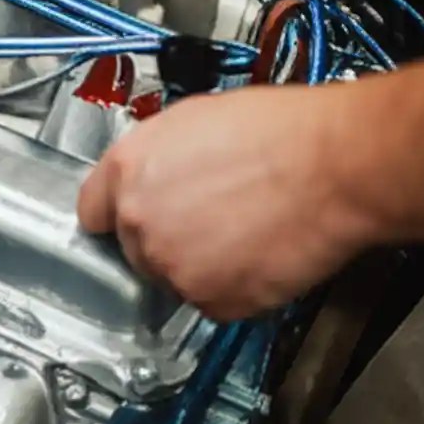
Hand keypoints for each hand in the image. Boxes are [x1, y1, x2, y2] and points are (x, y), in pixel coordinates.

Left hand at [77, 85, 375, 319]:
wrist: (332, 166)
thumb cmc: (279, 134)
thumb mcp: (193, 121)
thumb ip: (156, 157)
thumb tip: (155, 173)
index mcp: (126, 170)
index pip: (91, 211)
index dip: (117, 215)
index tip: (127, 220)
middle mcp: (138, 221)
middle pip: (134, 248)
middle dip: (164, 239)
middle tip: (211, 219)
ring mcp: (171, 265)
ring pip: (172, 278)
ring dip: (199, 266)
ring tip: (243, 232)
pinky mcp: (209, 300)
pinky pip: (211, 303)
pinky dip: (233, 289)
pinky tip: (258, 256)